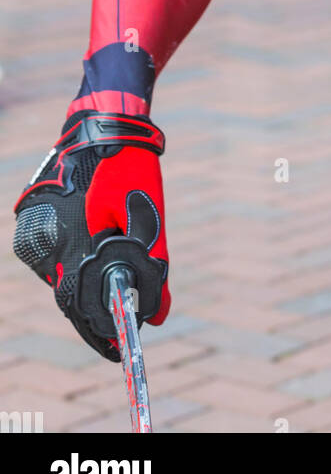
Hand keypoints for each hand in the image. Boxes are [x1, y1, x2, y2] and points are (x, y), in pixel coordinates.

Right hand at [13, 111, 169, 359]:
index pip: (80, 302)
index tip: (117, 348)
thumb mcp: (152, 220)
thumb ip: (153, 270)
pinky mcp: (33, 217)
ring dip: (83, 285)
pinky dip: (74, 263)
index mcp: (70, 241)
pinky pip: (54, 253)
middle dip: (92, 312)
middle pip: (68, 291)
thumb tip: (155, 317)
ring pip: (60, 273)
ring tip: (106, 301)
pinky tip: (92, 267)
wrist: (104, 125)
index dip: (99, 330)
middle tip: (113, 332)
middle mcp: (44, 239)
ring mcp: (34, 227)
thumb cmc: (132, 170)